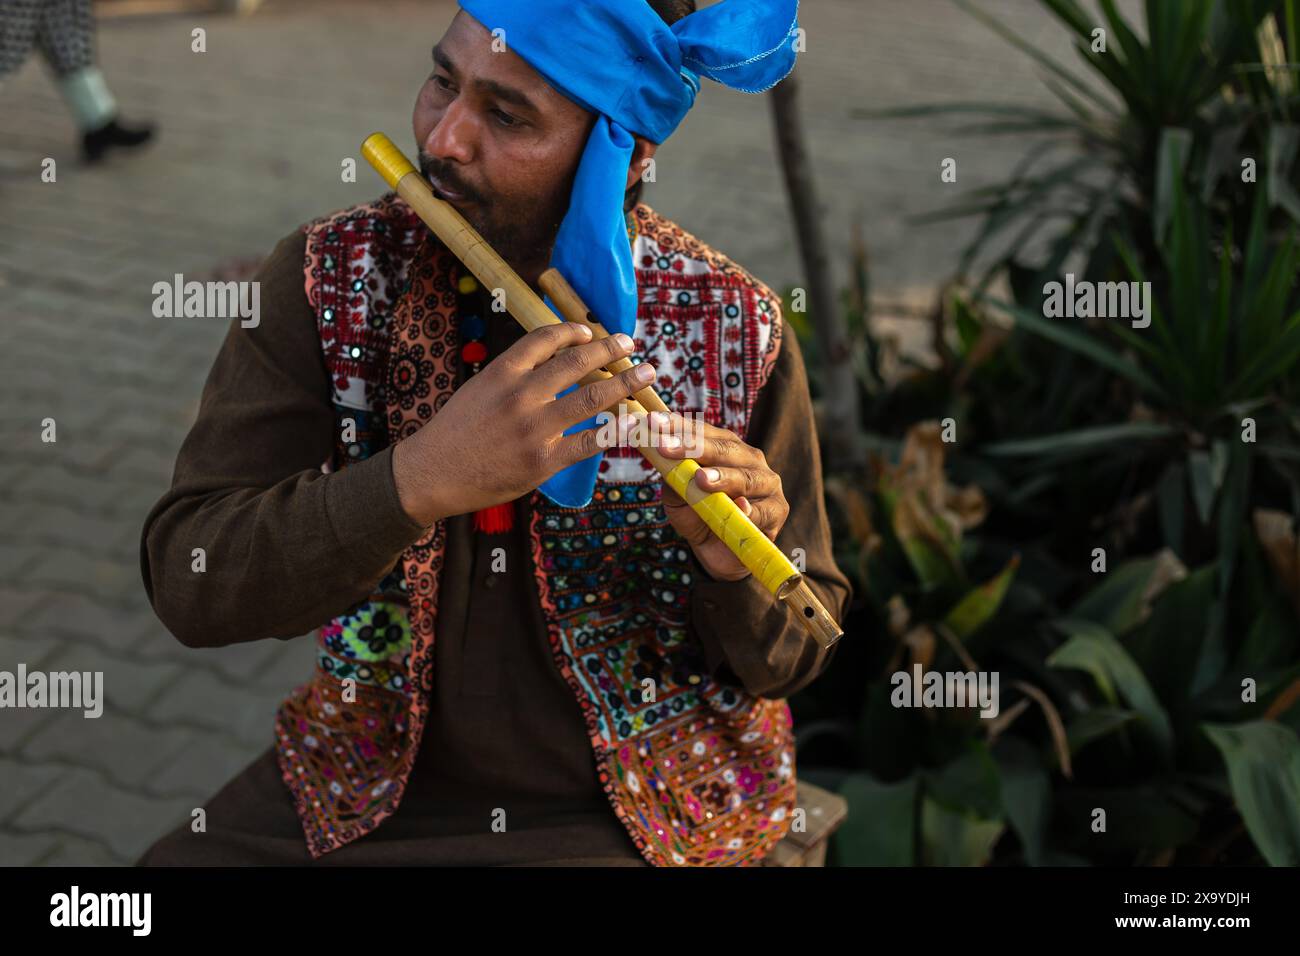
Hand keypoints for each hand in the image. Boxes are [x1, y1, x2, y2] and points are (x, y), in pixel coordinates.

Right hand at [392, 323, 654, 525]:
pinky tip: (636, 422)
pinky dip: (617, 430)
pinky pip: (590, 441)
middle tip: (630, 343)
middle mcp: (522, 394)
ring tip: (647, 373)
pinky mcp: (543, 460)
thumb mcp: (478, 389)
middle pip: (577, 361)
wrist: (432, 473)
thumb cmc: (454, 432)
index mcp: (503, 371)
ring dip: (626, 382)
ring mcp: (535, 428)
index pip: (546, 338)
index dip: (574, 331)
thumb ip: (513, 375)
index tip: (592, 332)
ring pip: (592, 396)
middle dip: (610, 349)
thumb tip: (549, 362)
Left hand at [652, 412, 789, 581]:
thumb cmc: (699, 516)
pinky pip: (763, 511)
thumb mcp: (678, 498)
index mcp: (725, 447)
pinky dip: (750, 510)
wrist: (720, 553)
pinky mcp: (777, 510)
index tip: (652, 422)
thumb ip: (673, 481)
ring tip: (701, 479)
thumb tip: (666, 464)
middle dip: (694, 447)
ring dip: (724, 477)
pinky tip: (740, 508)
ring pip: (746, 478)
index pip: (702, 431)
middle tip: (666, 446)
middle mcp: (748, 459)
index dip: (677, 426)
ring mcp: (766, 483)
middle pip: (724, 449)